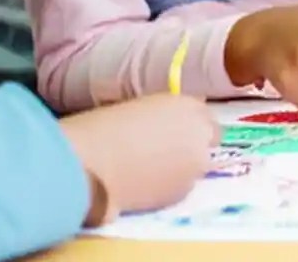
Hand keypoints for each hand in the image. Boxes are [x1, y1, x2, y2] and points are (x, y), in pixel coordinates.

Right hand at [59, 94, 218, 225]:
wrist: (90, 164)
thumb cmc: (101, 129)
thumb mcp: (137, 108)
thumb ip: (161, 116)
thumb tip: (163, 125)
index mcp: (187, 106)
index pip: (203, 116)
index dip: (188, 125)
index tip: (174, 133)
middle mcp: (200, 133)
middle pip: (208, 140)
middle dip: (191, 146)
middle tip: (163, 153)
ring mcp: (197, 165)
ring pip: (196, 167)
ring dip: (181, 168)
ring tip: (148, 172)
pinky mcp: (183, 193)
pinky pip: (181, 188)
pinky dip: (168, 188)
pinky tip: (143, 187)